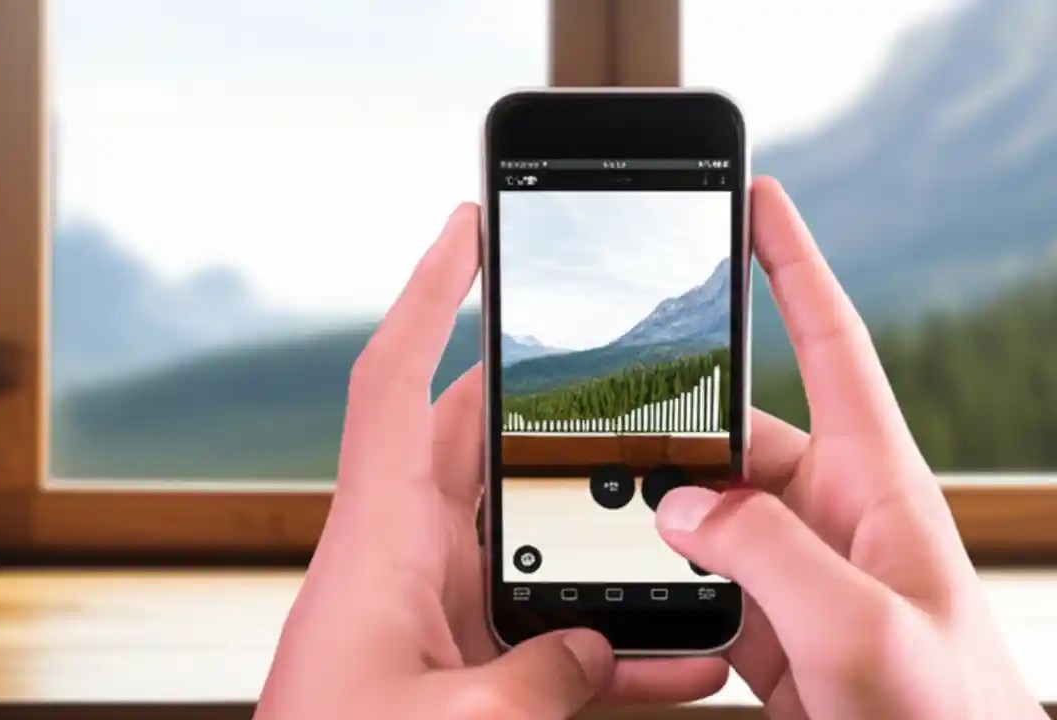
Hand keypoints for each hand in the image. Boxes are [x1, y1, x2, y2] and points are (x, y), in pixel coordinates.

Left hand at [256, 204, 727, 719]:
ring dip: (597, 534)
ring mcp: (436, 611)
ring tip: (678, 521)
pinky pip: (549, 626)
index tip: (467, 230)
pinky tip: (677, 654)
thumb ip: (543, 677)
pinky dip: (609, 636)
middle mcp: (406, 561)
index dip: (427, 297)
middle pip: (483, 444)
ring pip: (530, 535)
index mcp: (378, 545)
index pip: (394, 385)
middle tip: (628, 388)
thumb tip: (602, 649)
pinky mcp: (461, 664)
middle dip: (554, 410)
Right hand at [655, 178, 1047, 719]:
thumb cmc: (950, 718)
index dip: (794, 265)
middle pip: (740, 433)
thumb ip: (770, 553)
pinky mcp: (773, 624)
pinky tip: (635, 589)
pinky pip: (704, 577)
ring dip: (660, 510)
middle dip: (678, 419)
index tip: (758, 199)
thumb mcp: (863, 628)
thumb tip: (679, 502)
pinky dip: (664, 579)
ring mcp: (801, 570)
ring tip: (602, 507)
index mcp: (877, 483)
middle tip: (607, 404)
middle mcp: (835, 514)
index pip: (831, 344)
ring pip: (709, 509)